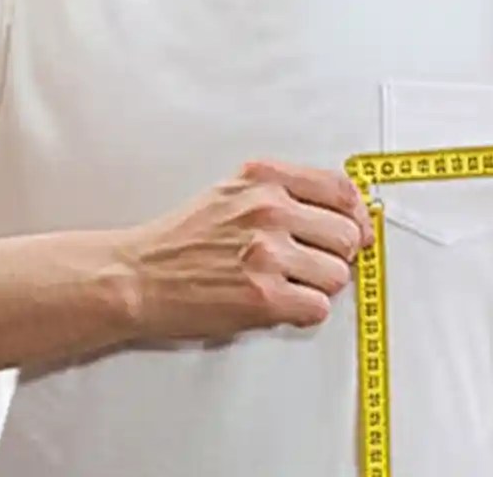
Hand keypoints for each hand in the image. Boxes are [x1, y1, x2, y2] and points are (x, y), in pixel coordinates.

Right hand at [119, 160, 375, 342]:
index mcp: (262, 180)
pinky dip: (301, 312)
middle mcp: (268, 211)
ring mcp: (267, 253)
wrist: (136, 276)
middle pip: (347, 235)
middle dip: (334, 255)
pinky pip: (317, 308)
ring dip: (316, 287)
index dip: (356, 215)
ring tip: (283, 284)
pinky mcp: (264, 296)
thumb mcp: (228, 195)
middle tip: (308, 264)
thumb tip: (340, 215)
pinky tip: (275, 303)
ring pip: (337, 276)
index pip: (340, 190)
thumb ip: (280, 195)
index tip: (355, 228)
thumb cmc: (177, 242)